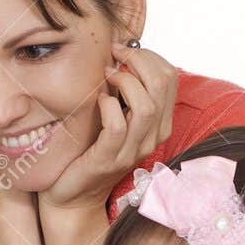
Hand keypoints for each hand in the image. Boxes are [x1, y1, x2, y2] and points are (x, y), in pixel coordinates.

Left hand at [39, 43, 177, 211]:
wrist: (74, 195)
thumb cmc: (91, 149)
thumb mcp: (116, 117)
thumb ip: (125, 92)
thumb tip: (121, 52)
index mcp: (159, 124)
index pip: (170, 78)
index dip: (148, 56)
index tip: (123, 50)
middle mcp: (151, 138)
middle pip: (161, 86)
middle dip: (138, 61)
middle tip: (114, 55)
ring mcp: (132, 151)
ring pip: (145, 106)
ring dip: (124, 81)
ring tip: (106, 75)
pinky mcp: (108, 160)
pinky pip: (117, 126)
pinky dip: (108, 106)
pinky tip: (99, 100)